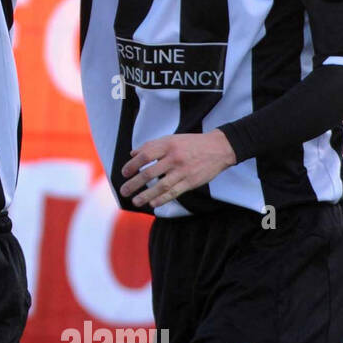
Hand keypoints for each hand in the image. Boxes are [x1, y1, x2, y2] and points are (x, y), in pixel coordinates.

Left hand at [120, 131, 237, 208]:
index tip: (124, 173)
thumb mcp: (172, 138)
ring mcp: (183, 171)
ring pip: (161, 185)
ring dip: (146, 195)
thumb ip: (151, 145)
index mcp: (168, 145)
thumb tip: (133, 154)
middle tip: (123, 191)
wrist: (219, 148)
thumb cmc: (192, 144)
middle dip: (134, 183)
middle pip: (150, 172)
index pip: (145, 156)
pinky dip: (162, 199)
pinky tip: (153, 204)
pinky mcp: (191, 181)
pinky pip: (174, 192)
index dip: (132, 165)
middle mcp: (174, 158)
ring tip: (135, 201)